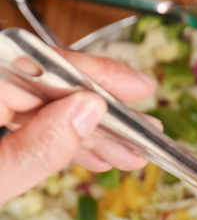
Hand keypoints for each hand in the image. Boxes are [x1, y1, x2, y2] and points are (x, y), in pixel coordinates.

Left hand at [0, 50, 155, 205]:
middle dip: (102, 112)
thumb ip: (39, 146)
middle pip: (51, 83)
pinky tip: (92, 155)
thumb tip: (89, 110)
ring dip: (88, 132)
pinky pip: (28, 120)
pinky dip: (61, 140)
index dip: (99, 76)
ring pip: (44, 105)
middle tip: (144, 128)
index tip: (139, 87)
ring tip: (126, 153)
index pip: (47, 65)